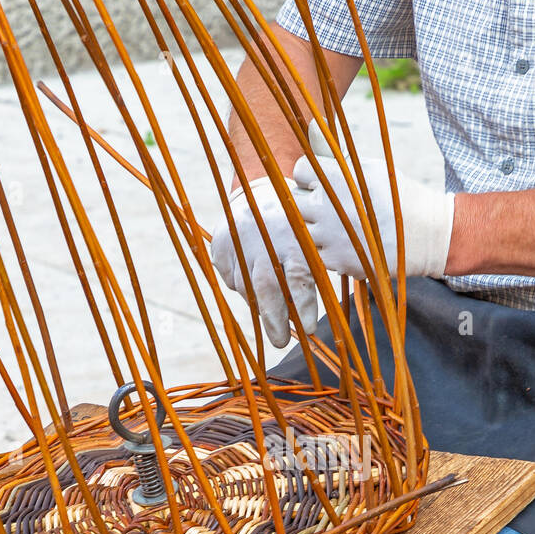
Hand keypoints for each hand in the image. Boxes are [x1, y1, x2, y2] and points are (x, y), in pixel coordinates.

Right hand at [210, 176, 317, 346]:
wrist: (259, 190)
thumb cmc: (295, 224)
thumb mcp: (309, 239)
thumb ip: (312, 271)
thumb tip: (314, 319)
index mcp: (293, 234)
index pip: (298, 276)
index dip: (303, 305)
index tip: (307, 329)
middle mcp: (264, 236)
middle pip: (266, 287)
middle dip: (274, 319)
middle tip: (281, 342)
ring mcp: (238, 239)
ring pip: (244, 285)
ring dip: (257, 303)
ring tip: (270, 308)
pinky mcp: (220, 243)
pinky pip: (228, 277)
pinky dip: (240, 286)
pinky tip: (249, 281)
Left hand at [291, 139, 454, 280]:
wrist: (426, 234)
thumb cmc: (397, 196)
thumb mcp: (369, 168)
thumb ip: (335, 155)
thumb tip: (310, 124)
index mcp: (336, 178)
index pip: (300, 170)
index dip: (311, 176)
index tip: (325, 182)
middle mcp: (327, 207)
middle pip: (296, 202)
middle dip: (310, 202)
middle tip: (333, 208)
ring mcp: (329, 237)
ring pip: (305, 230)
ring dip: (318, 229)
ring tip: (344, 227)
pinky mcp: (336, 261)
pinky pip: (319, 254)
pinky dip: (330, 251)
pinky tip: (351, 244)